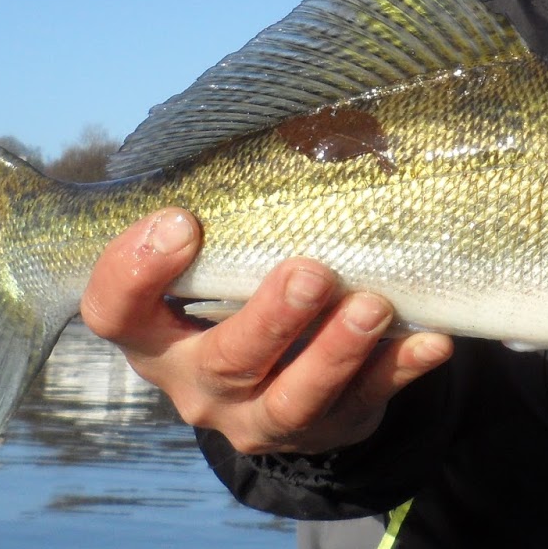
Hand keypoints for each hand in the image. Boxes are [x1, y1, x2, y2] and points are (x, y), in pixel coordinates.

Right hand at [80, 208, 452, 454]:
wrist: (285, 381)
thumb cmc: (243, 289)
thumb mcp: (218, 262)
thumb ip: (230, 216)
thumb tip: (297, 120)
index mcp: (156, 334)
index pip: (116, 312)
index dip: (136, 272)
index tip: (181, 220)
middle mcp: (200, 384)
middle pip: (225, 360)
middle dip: (271, 318)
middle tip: (311, 272)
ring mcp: (263, 417)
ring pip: (295, 399)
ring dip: (336, 351)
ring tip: (372, 306)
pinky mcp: (330, 428)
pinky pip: (367, 403)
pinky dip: (400, 370)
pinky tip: (431, 341)